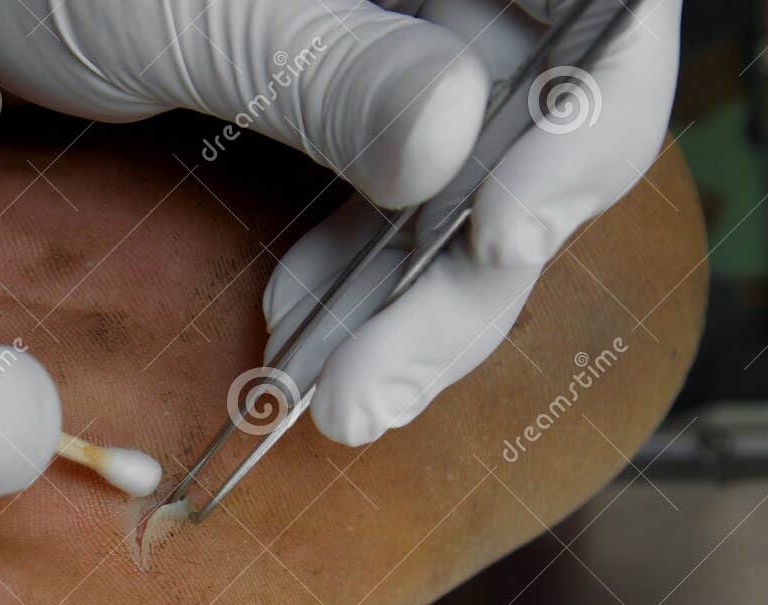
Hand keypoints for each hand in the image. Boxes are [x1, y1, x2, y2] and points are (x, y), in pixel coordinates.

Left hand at [0, 0, 678, 445]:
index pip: (593, 15)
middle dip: (469, 276)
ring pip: (467, 195)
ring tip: (341, 401)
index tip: (508, 231)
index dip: (584, 125)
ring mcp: (399, 51)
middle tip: (381, 386)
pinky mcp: (344, 117)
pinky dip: (355, 294)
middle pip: (540, 130)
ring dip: (411, 314)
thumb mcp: (174, 4)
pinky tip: (298, 344)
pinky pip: (390, 217)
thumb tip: (452, 142)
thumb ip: (320, 62)